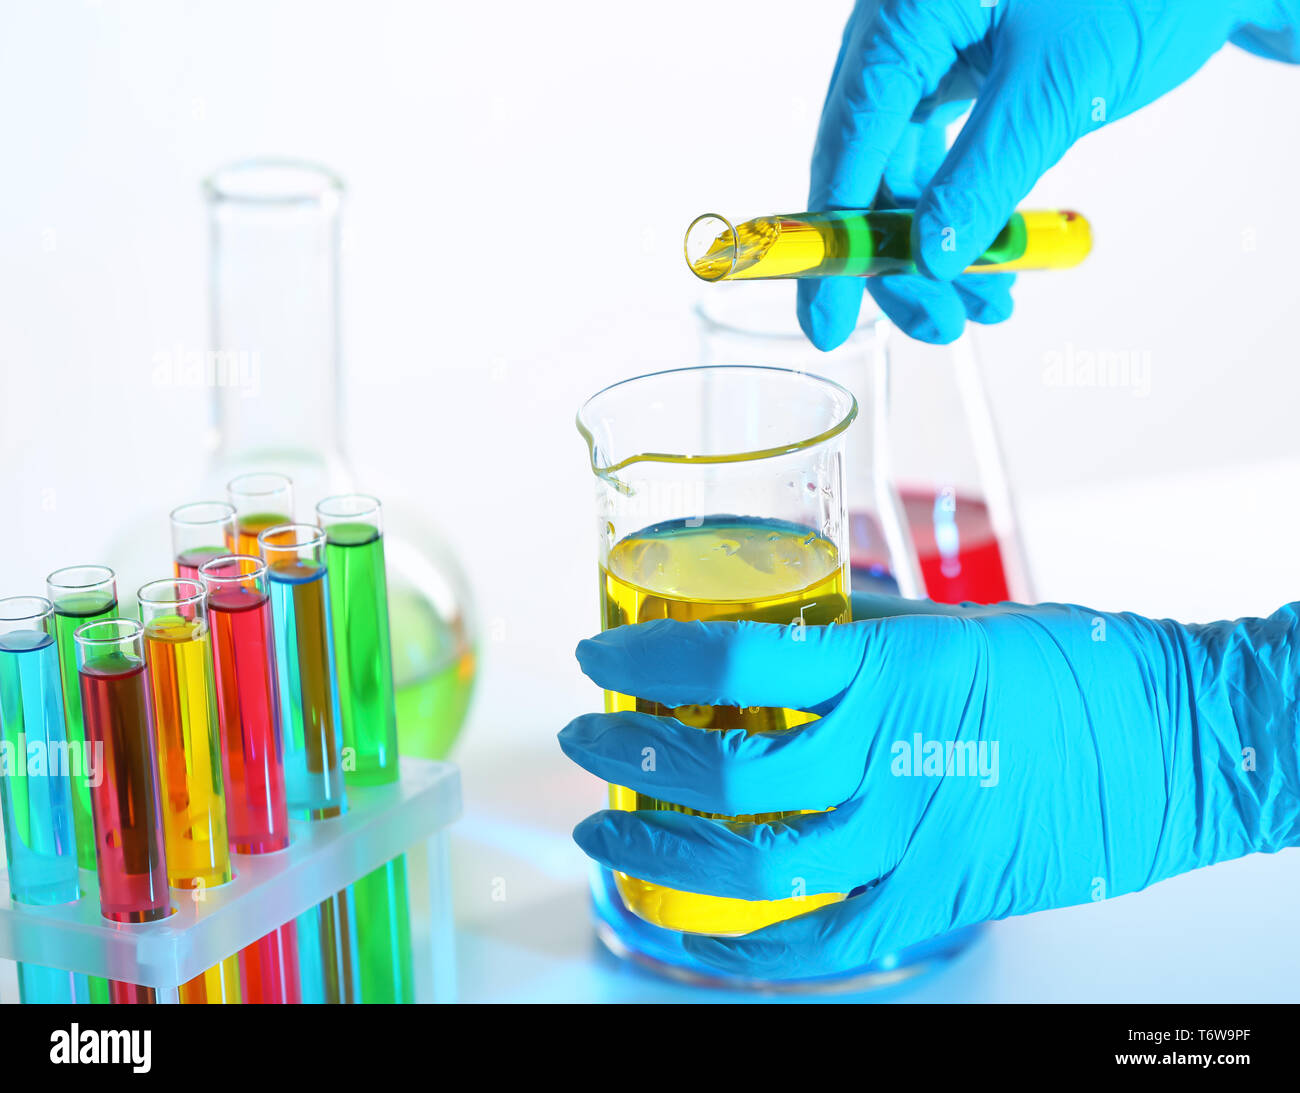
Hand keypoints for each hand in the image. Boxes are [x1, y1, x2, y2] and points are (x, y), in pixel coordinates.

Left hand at [560, 596, 1299, 978]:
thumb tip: (770, 621)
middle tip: (588, 734)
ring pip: (754, 862)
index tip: (601, 654)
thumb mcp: (944, 619)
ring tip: (604, 830)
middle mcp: (891, 756)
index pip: (736, 658)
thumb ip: (847, 628)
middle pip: (726, 768)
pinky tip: (684, 925)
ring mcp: (911, 840)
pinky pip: (820, 943)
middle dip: (632, 750)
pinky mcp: (933, 900)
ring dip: (658, 849)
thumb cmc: (1064, 668)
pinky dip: (742, 947)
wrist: (1168, 743)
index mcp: (892, 667)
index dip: (650, 657)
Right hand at [800, 0, 1299, 347]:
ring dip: (936, 247)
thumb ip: (984, 176)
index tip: (826, 316)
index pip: (848, 144)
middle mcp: (901, 31)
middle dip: (899, 259)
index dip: (835, 242)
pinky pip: (938, 157)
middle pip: (865, 169)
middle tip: (936, 323)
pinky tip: (994, 261)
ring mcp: (927, 50)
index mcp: (906, 14)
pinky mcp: (957, 69)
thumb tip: (933, 259)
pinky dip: (963, 213)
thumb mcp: (1056, 91)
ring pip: (900, 173)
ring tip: (982, 304)